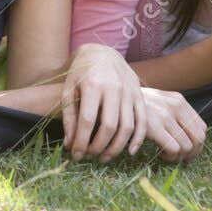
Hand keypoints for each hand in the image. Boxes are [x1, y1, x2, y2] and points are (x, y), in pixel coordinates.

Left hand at [63, 43, 145, 161]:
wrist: (102, 53)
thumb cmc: (81, 73)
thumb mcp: (68, 90)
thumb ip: (69, 117)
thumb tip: (70, 144)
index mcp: (92, 84)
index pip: (87, 120)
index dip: (81, 141)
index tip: (76, 155)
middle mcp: (113, 87)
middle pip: (109, 126)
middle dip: (98, 147)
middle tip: (90, 156)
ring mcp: (129, 91)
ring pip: (127, 126)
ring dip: (116, 147)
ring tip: (105, 157)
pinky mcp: (140, 94)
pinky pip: (142, 121)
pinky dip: (138, 139)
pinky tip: (128, 151)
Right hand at [139, 88, 206, 162]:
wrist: (113, 100)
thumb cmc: (136, 107)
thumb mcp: (158, 102)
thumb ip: (174, 114)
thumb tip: (192, 137)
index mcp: (178, 100)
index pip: (202, 128)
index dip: (198, 145)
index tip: (187, 152)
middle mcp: (175, 105)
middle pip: (199, 138)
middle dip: (192, 154)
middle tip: (180, 159)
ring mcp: (165, 114)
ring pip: (187, 146)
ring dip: (179, 157)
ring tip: (167, 155)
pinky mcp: (154, 126)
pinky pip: (174, 149)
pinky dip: (170, 157)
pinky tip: (159, 154)